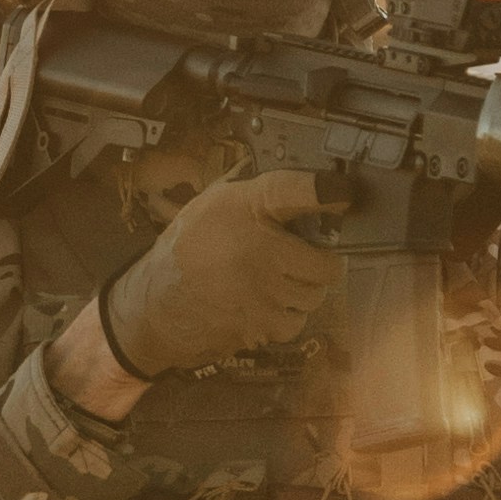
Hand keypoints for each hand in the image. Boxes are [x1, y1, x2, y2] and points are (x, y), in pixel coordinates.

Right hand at [100, 165, 343, 378]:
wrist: (157, 302)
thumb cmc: (188, 248)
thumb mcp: (212, 202)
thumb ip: (252, 190)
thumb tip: (288, 175)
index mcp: (248, 209)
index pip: (298, 190)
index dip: (328, 191)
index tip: (343, 194)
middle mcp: (261, 249)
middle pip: (326, 264)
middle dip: (319, 264)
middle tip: (303, 260)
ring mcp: (263, 292)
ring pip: (314, 297)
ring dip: (304, 292)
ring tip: (281, 283)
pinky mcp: (260, 324)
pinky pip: (294, 322)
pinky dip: (286, 317)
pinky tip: (267, 304)